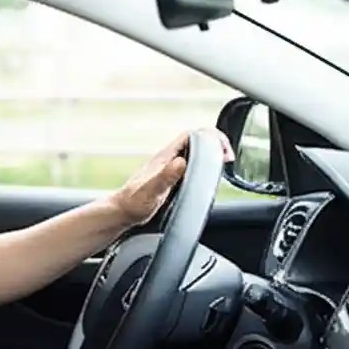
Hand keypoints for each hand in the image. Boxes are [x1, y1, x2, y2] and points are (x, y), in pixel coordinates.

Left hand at [109, 128, 233, 225]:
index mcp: (165, 157)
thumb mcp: (151, 191)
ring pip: (193, 153)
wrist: (121, 213)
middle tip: (227, 157)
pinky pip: (190, 166)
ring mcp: (169, 169)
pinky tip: (207, 177)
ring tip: (223, 162)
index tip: (222, 150)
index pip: (192, 135)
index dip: (210, 137)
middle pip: (196, 142)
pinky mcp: (170, 179)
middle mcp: (168, 160)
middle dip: (214, 144)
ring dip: (209, 155)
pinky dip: (202, 167)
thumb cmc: (132, 203)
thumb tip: (181, 162)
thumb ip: (166, 176)